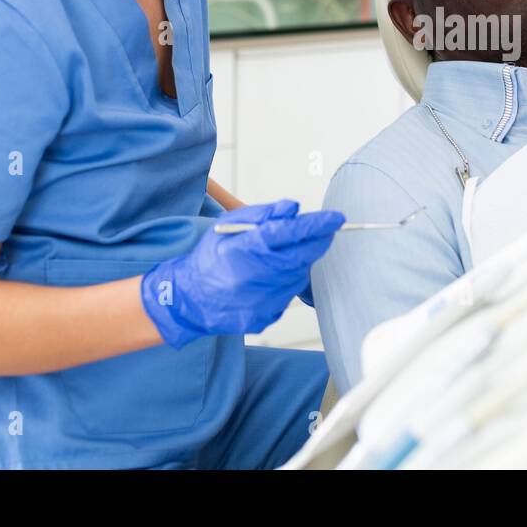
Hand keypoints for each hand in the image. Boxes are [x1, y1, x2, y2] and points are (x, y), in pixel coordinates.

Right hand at [141, 199, 344, 347]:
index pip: (291, 232)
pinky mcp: (265, 316)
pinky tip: (265, 281)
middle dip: (318, 241)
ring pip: (298, 275)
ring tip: (275, 259)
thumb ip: (263, 215)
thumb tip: (293, 209)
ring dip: (297, 263)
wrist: (190, 299)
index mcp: (245, 249)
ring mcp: (262, 300)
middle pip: (303, 255)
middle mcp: (256, 276)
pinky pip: (287, 295)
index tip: (336, 218)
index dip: (317, 224)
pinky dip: (284, 283)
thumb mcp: (228, 227)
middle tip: (322, 232)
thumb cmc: (210, 259)